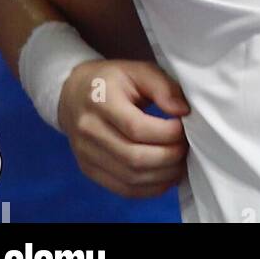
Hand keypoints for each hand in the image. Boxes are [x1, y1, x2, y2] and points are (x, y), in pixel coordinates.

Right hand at [58, 58, 189, 198]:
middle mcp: (88, 130)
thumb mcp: (138, 70)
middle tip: (186, 147)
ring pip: (130, 178)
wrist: (73, 93)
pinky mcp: (89, 170)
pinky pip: (122, 189)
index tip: (183, 126)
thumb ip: (163, 86)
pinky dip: (149, 188)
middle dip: (168, 156)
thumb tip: (183, 111)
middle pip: (134, 157)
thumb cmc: (112, 79)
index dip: (166, 132)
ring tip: (180, 163)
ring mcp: (86, 154)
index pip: (135, 127)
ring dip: (162, 175)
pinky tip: (165, 176)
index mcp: (100, 100)